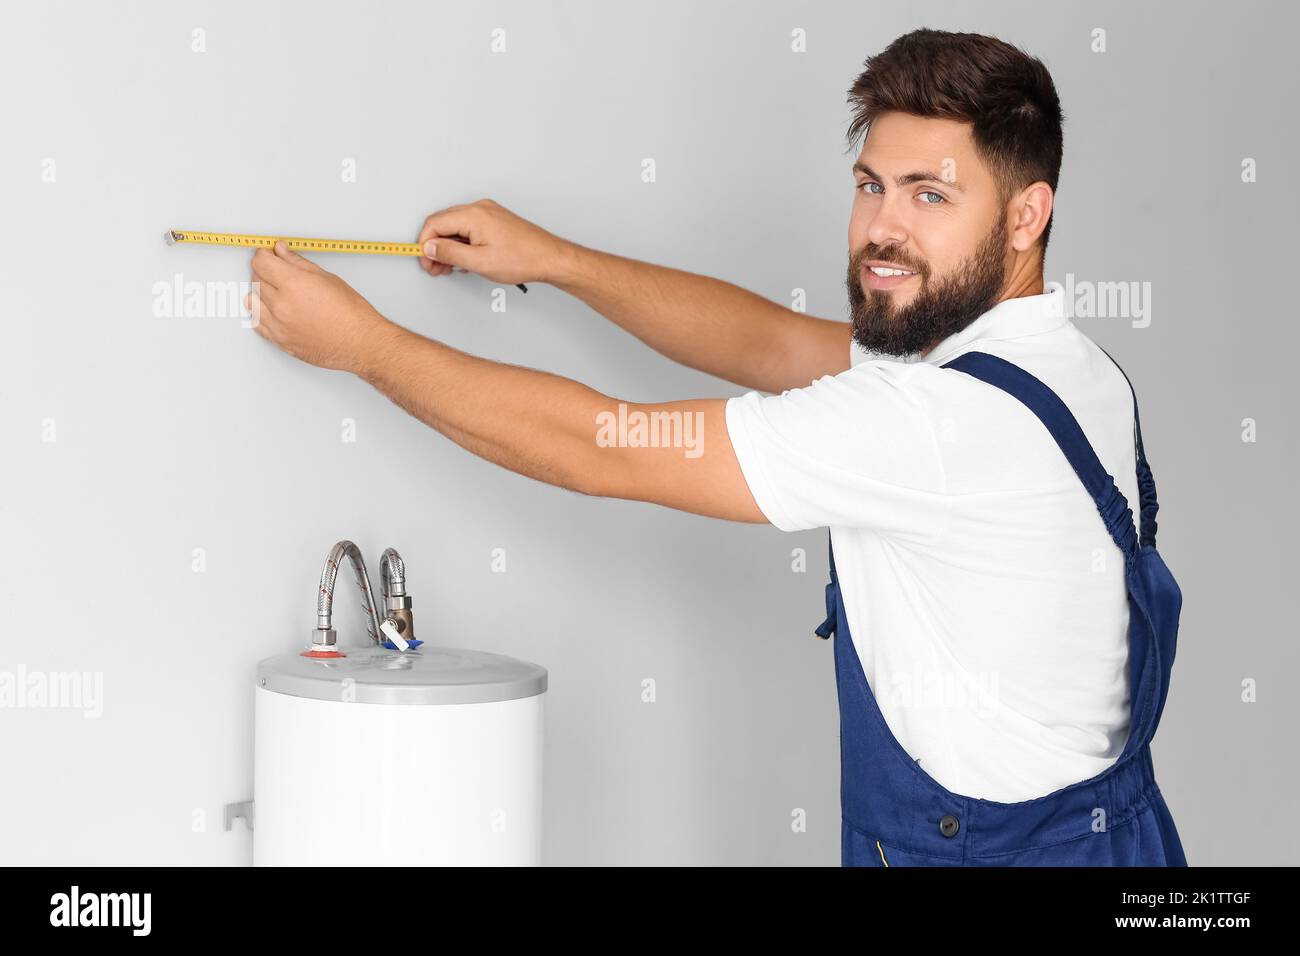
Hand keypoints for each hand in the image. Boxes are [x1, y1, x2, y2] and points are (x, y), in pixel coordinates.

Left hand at [247, 241, 399, 374]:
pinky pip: (257, 323)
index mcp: (294, 285)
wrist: (360, 343)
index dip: (263, 254)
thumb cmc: (351, 314)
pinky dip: (260, 313)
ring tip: (275, 291)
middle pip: (256, 279)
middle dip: (264, 271)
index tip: (268, 253)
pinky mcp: (280, 341)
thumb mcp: (328, 278)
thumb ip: (298, 263)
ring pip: (252, 301)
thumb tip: (282, 252)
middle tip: (277, 270)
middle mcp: (282, 305)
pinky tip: (271, 308)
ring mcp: (278, 325)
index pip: (261, 262)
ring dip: (259, 292)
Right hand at [417, 198, 571, 284]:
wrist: (549, 258)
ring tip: (448, 267)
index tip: (424, 261)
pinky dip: (461, 243)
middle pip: (443, 223)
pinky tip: (463, 260)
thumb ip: (450, 253)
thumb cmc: (523, 259)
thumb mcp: (479, 262)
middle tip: (434, 268)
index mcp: (474, 215)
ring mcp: (488, 213)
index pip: (434, 223)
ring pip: (455, 226)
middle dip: (434, 246)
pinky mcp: (494, 220)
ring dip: (447, 246)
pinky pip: (468, 228)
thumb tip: (429, 247)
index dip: (424, 244)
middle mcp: (480, 209)